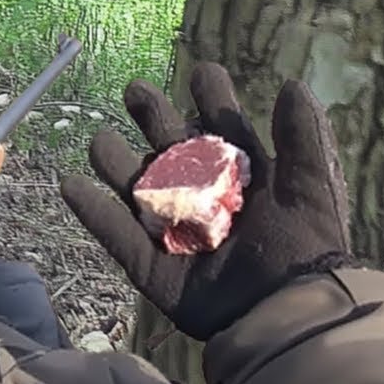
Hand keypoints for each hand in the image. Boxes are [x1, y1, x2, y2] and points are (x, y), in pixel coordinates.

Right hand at [60, 62, 358, 340]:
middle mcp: (205, 199)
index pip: (223, 129)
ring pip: (137, 190)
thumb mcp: (312, 186)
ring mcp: (176, 233)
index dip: (212, 99)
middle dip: (153, 117)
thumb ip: (301, 136)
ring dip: (115, 163)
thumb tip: (294, 84)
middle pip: (171, 150)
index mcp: (245, 178)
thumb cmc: (304, 247)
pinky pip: (116, 235)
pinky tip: (71, 184)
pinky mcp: (153, 268)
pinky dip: (92, 211)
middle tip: (133, 88)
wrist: (286, 311)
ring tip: (99, 140)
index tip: (203, 72)